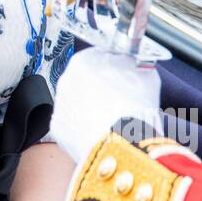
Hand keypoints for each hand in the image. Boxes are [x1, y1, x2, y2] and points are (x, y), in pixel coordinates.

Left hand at [49, 47, 162, 164]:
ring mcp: (60, 104)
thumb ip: (131, 63)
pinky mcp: (58, 128)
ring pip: (77, 103)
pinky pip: (73, 124)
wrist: (119, 143)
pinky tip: (100, 132)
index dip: (114, 69)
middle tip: (119, 102)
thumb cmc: (132, 108)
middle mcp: (65, 80)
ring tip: (111, 120)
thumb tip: (131, 63)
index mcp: (83, 61)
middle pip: (84, 81)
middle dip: (99, 90)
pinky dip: (84, 128)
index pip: (98, 57)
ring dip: (91, 109)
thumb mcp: (143, 74)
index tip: (122, 78)